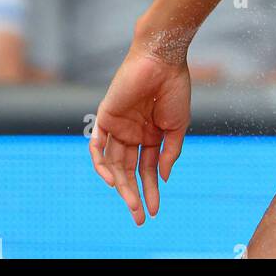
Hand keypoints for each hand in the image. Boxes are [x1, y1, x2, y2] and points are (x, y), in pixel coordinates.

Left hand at [90, 44, 190, 225]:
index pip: (147, 168)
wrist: (162, 60)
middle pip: (129, 170)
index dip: (151, 190)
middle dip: (134, 194)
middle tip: (140, 216)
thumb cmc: (174, 88)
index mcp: (151, 135)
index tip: (155, 209)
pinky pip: (97, 145)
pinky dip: (101, 164)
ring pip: (113, 163)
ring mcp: (118, 126)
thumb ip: (169, 152)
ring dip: (120, 185)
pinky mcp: (106, 116)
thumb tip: (162, 178)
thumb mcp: (177, 126)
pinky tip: (111, 180)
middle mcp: (133, 133)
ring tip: (130, 203)